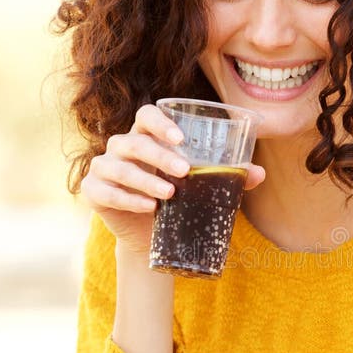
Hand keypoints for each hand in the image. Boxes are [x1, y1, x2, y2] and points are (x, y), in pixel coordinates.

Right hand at [81, 104, 265, 255]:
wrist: (150, 237)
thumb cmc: (176, 201)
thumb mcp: (200, 187)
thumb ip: (227, 177)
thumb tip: (259, 173)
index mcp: (145, 137)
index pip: (146, 115)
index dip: (160, 122)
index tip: (181, 137)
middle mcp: (121, 148)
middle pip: (134, 141)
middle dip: (159, 155)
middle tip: (185, 170)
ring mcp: (103, 168)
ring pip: (119, 166)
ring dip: (145, 179)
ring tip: (170, 194)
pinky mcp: (94, 192)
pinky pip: (105, 192)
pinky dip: (127, 199)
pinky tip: (148, 207)